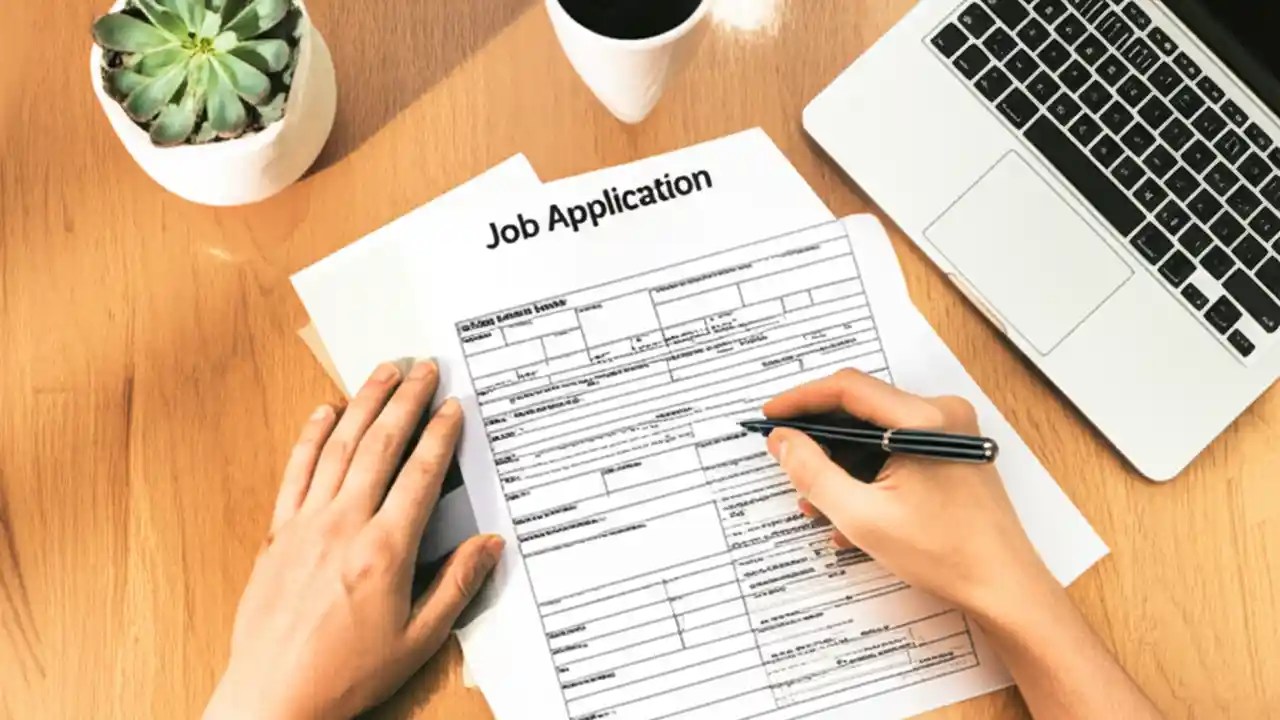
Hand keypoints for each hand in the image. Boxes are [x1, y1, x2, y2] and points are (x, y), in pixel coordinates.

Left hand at [205, 361, 503, 719]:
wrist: (275, 698)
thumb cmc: (346, 675)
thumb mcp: (420, 640)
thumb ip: (456, 585)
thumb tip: (489, 545)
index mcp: (385, 551)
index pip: (421, 473)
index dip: (440, 433)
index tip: (452, 406)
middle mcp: (345, 526)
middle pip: (381, 445)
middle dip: (405, 401)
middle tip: (422, 368)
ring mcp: (307, 525)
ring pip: (338, 446)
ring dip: (364, 404)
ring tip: (382, 374)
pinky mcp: (278, 534)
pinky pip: (296, 471)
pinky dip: (310, 436)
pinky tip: (324, 412)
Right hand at [762, 369, 1054, 621]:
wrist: (1003, 586)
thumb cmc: (945, 554)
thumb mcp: (862, 517)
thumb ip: (813, 473)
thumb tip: (783, 441)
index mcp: (923, 421)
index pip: (847, 389)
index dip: (801, 400)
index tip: (770, 416)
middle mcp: (941, 415)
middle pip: (861, 408)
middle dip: (819, 437)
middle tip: (785, 457)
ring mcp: (950, 433)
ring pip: (875, 433)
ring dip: (841, 462)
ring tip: (815, 502)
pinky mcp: (951, 452)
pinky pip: (895, 449)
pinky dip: (867, 473)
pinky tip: (848, 511)